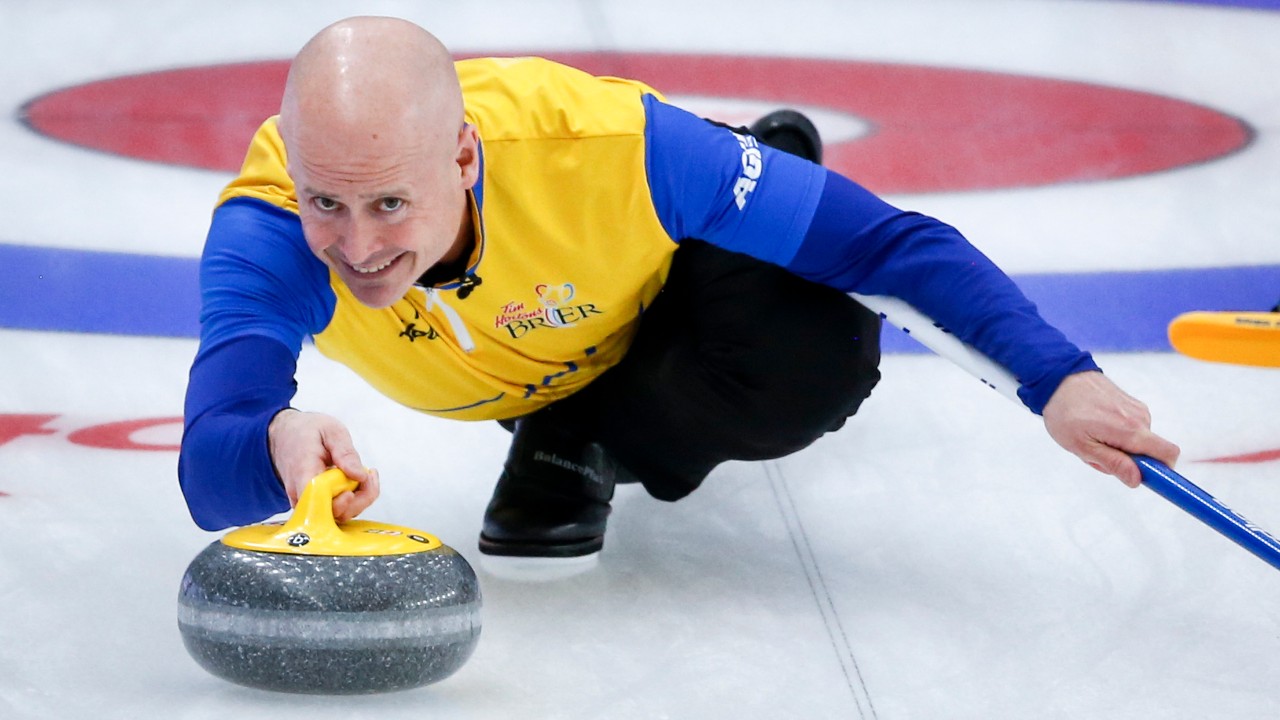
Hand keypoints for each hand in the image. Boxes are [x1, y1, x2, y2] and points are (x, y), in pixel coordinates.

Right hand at [267, 409, 380, 521]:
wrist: (285, 436)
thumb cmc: (305, 432)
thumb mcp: (330, 431)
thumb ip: (345, 452)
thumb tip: (360, 475)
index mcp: (303, 473)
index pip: (318, 501)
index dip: (339, 503)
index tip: (352, 490)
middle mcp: (302, 494)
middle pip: (333, 514)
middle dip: (360, 499)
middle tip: (369, 474)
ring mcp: (308, 502)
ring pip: (339, 515)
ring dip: (360, 498)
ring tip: (366, 473)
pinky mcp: (316, 505)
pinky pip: (338, 510)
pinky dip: (354, 499)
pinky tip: (359, 480)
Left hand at [1042, 371, 1180, 487]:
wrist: (1058, 378)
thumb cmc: (1065, 413)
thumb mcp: (1082, 446)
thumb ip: (1113, 463)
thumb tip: (1137, 479)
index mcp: (1131, 431)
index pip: (1168, 454)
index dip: (1164, 471)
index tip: (1145, 478)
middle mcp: (1141, 418)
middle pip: (1149, 452)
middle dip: (1129, 461)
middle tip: (1097, 453)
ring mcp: (1137, 408)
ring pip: (1138, 441)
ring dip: (1118, 447)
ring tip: (1091, 436)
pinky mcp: (1131, 403)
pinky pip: (1132, 428)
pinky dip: (1116, 433)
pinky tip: (1095, 425)